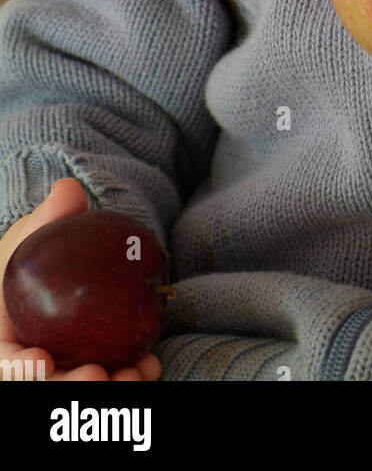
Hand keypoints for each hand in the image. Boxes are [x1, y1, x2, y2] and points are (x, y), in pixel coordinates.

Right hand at [0, 178, 161, 380]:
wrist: (59, 269)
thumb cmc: (32, 255)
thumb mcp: (32, 234)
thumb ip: (46, 218)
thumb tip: (67, 191)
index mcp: (5, 339)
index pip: (6, 362)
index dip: (20, 369)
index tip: (41, 361)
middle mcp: (35, 361)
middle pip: (47, 385)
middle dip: (69, 387)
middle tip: (96, 376)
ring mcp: (67, 367)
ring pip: (83, 386)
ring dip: (109, 388)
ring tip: (133, 375)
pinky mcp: (97, 364)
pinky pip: (113, 376)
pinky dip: (132, 376)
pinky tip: (149, 365)